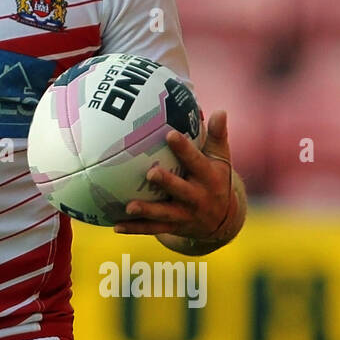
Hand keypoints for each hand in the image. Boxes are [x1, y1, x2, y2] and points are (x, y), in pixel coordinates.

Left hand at [114, 109, 235, 240]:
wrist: (224, 221)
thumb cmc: (216, 178)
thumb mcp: (221, 158)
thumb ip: (217, 135)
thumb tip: (221, 110)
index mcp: (209, 177)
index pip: (196, 161)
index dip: (184, 149)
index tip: (170, 134)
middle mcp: (198, 197)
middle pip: (181, 190)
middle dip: (167, 182)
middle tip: (150, 173)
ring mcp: (185, 214)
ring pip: (164, 213)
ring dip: (147, 210)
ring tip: (128, 206)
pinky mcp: (174, 227)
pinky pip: (152, 229)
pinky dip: (134, 228)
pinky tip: (115, 225)